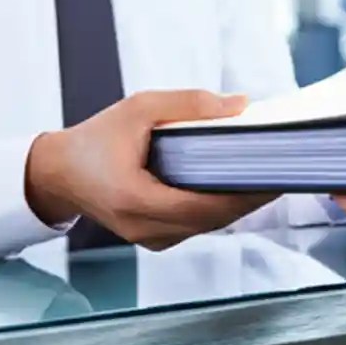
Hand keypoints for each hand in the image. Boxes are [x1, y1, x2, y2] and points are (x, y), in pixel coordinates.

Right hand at [25, 90, 277, 249]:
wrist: (60, 172)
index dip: (244, 192)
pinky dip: (222, 206)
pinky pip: (199, 225)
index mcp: (136, 201)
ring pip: (211, 225)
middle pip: (215, 219)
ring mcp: (152, 239)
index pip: (205, 205)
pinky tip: (241, 184)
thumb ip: (190, 105)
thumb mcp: (139, 108)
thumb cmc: (96, 139)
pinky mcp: (157, 238)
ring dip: (241, 203)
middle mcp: (146, 229)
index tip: (275, 173)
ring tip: (271, 174)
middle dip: (252, 196)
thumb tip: (241, 105)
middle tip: (285, 170)